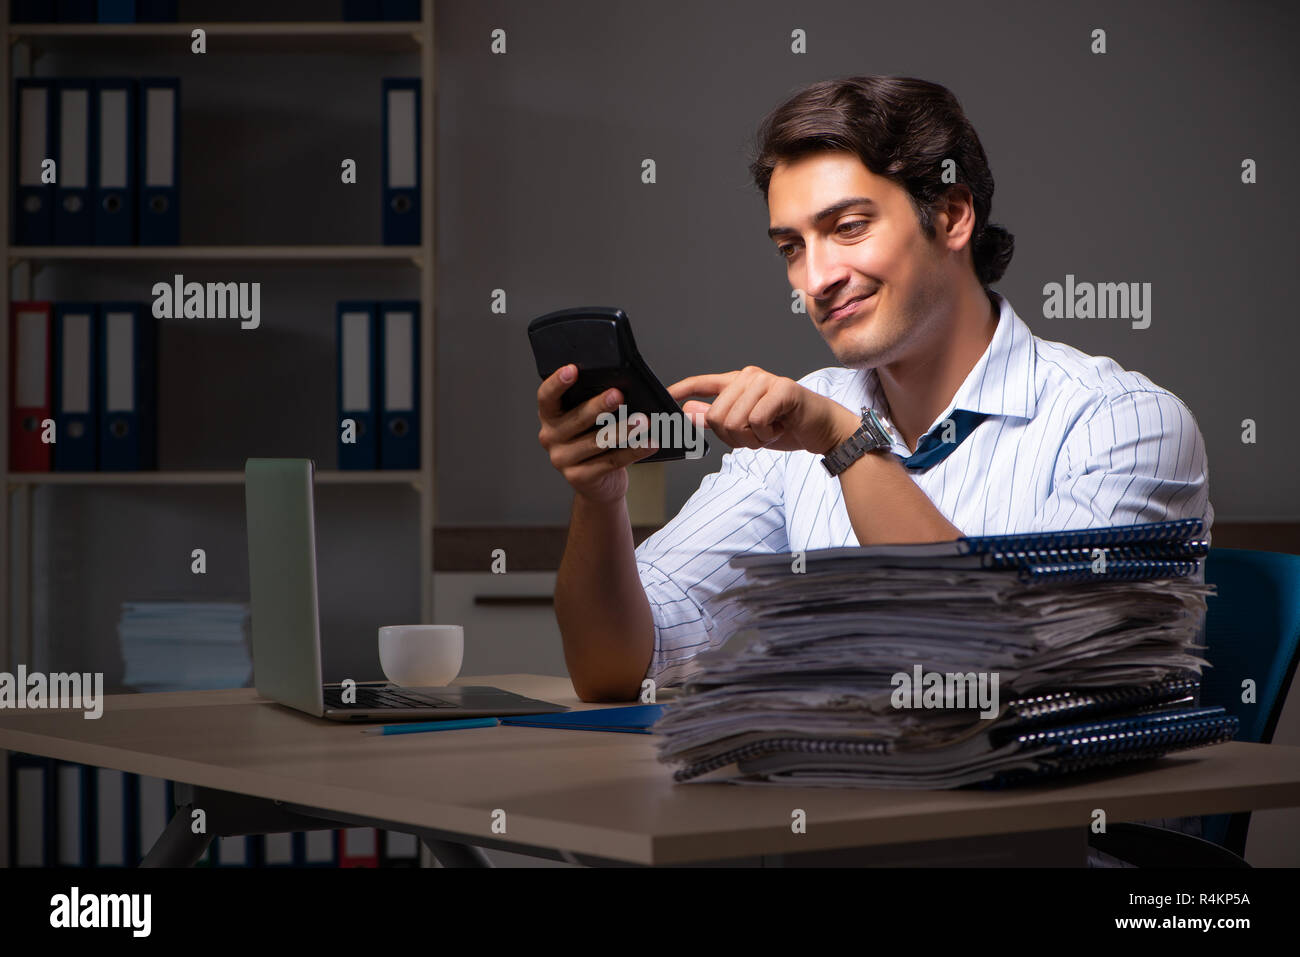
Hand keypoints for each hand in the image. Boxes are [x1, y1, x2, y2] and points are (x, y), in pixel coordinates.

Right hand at [537, 364, 659, 504]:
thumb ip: (615, 398)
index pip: (546, 396)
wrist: (600, 485)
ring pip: (597, 441)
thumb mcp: (599, 418)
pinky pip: (611, 462)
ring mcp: (562, 460)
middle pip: (576, 418)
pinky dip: (633, 451)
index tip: (573, 369)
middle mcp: (550, 436)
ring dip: (622, 430)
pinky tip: (650, 443)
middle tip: (618, 395)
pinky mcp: (579, 478)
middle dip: (599, 406)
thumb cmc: (600, 440)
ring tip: (643, 421)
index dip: (557, 382)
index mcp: (551, 415)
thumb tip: (659, 387)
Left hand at [667, 366, 862, 454]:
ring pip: (735, 421)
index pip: (702, 382)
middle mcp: (749, 377)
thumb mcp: (746, 426)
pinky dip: (767, 435)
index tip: (666, 396)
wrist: (823, 429)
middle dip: (733, 438)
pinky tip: (780, 427)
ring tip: (770, 430)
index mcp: (738, 382)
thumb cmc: (786, 425)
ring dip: (752, 438)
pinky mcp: (783, 390)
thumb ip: (717, 418)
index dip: (681, 389)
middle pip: (716, 416)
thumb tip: (688, 411)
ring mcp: (766, 381)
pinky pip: (757, 421)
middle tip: (756, 435)